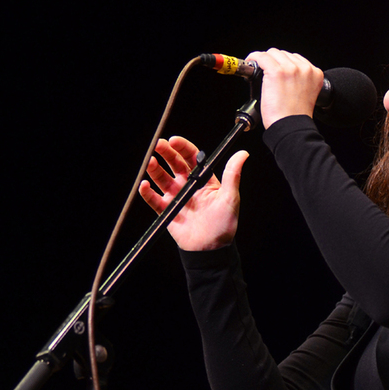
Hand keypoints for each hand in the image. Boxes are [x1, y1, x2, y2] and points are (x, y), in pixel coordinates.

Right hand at [139, 136, 248, 250]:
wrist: (211, 249)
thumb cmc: (224, 224)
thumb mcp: (231, 197)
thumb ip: (233, 174)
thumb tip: (243, 153)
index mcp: (204, 180)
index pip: (191, 157)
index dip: (182, 147)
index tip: (173, 140)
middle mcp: (188, 186)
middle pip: (173, 164)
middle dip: (165, 152)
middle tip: (157, 145)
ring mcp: (176, 197)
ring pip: (161, 178)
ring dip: (154, 169)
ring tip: (150, 162)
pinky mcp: (167, 211)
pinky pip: (154, 199)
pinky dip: (147, 192)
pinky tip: (145, 185)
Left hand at [245, 48, 324, 127]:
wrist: (291, 127)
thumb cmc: (295, 116)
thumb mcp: (306, 94)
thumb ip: (300, 81)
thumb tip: (284, 76)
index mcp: (315, 74)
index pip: (296, 59)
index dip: (284, 64)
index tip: (277, 70)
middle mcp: (305, 69)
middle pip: (284, 54)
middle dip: (275, 62)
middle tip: (267, 73)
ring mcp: (290, 69)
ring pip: (273, 53)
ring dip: (265, 60)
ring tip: (259, 70)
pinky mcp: (276, 71)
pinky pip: (262, 57)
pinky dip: (254, 58)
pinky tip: (251, 63)